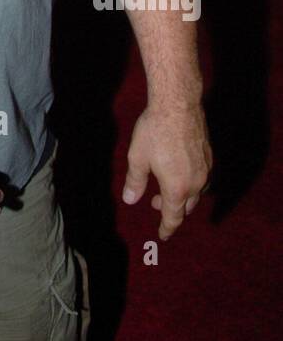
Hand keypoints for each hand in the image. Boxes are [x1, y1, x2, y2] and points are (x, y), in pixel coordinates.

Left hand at [122, 103, 211, 239]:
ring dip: (183, 196)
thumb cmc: (155, 131)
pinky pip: (203, 179)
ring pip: (197, 193)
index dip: (167, 229)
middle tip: (155, 203)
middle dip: (172, 210)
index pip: (173, 217)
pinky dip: (191, 183)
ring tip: (166, 188)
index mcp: (177, 188)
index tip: (163, 236)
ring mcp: (206, 170)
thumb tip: (130, 200)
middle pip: (186, 207)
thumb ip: (134, 182)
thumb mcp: (138, 158)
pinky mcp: (210, 157)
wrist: (178, 104)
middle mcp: (196, 183)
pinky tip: (180, 171)